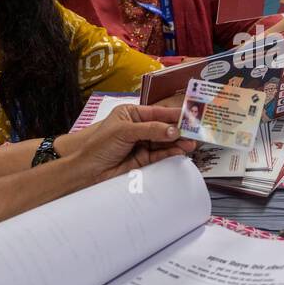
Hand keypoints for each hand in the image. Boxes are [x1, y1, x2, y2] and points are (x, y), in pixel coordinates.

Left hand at [66, 105, 195, 185]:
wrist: (87, 171)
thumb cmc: (99, 146)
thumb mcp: (124, 131)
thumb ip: (150, 130)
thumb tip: (173, 130)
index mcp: (131, 114)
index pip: (157, 113)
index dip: (173, 115)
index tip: (190, 116)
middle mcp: (138, 128)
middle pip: (164, 127)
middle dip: (179, 129)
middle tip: (195, 131)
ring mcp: (142, 145)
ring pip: (165, 142)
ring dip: (178, 142)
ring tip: (191, 143)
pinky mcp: (144, 160)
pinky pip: (161, 155)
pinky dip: (172, 153)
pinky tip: (181, 150)